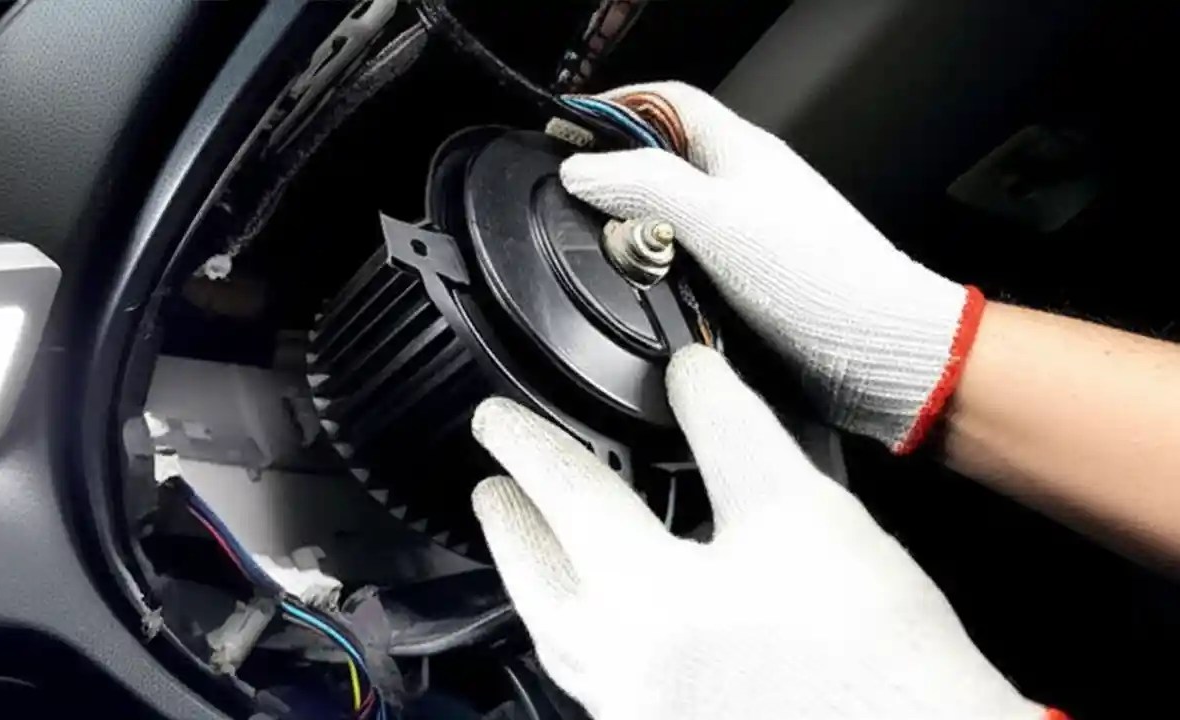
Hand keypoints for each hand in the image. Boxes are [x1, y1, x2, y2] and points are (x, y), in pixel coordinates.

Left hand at [470, 346, 1040, 719]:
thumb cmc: (877, 647)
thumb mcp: (801, 507)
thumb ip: (730, 429)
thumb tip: (690, 374)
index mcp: (644, 601)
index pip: (565, 496)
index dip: (527, 445)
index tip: (496, 421)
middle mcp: (621, 668)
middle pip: (537, 583)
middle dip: (510, 527)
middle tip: (493, 487)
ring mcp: (636, 713)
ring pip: (557, 640)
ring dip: (536, 584)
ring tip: (532, 547)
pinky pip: (591, 676)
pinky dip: (579, 633)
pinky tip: (599, 618)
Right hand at [561, 83, 984, 452]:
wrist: (877, 349)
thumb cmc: (819, 279)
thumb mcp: (715, 220)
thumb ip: (644, 188)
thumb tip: (582, 169)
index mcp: (741, 150)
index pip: (667, 103)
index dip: (615, 107)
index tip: (569, 128)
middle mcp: (748, 185)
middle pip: (667, 158)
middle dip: (619, 170)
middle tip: (575, 194)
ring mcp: (753, 233)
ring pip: (679, 213)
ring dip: (640, 225)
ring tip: (602, 243)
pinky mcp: (755, 280)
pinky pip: (695, 260)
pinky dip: (664, 269)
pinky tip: (650, 289)